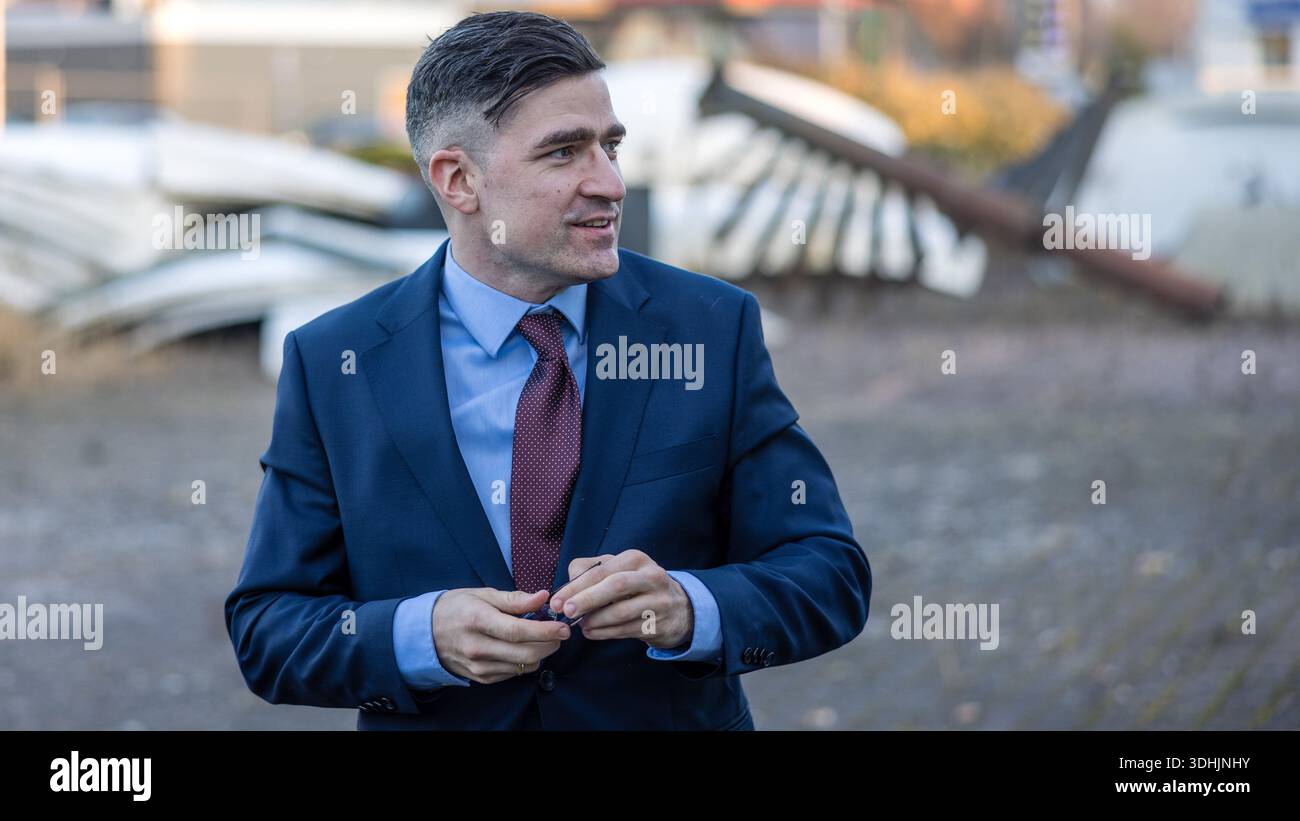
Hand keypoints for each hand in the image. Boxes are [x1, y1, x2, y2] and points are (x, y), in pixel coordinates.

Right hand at [431, 588, 570, 683]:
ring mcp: (478, 666)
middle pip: (525, 654)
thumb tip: (543, 597)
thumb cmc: (456, 608)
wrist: (425, 633)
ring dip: (540, 653)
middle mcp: (477, 647)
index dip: (545, 631)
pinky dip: (525, 661)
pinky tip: (522, 647)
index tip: (563, 627)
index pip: (519, 632)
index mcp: (478, 621)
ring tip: (540, 637)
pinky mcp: (481, 678)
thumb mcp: (482, 594)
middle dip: (550, 644)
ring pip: (523, 666)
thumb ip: (514, 599)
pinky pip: (513, 673)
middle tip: (559, 632)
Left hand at [549, 550, 693, 649]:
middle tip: (566, 611)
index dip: (576, 586)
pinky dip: (605, 633)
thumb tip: (568, 584)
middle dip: (587, 599)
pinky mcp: (659, 624)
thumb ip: (590, 570)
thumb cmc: (637, 586)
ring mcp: (659, 601)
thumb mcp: (618, 570)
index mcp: (636, 559)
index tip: (557, 600)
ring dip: (595, 621)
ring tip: (580, 625)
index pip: (602, 570)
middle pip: (616, 586)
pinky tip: (592, 632)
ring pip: (621, 612)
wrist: (679, 608)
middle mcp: (651, 577)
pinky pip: (627, 630)